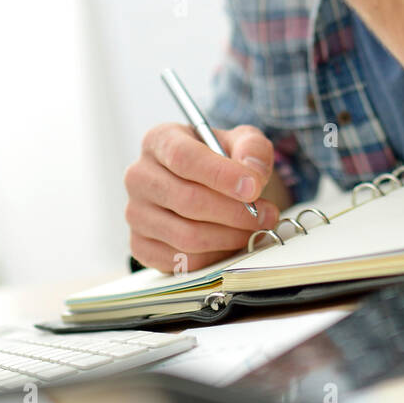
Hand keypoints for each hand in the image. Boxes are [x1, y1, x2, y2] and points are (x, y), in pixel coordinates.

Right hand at [124, 122, 282, 273]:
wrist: (205, 184)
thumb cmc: (221, 159)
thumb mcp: (240, 141)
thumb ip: (252, 148)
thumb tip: (253, 173)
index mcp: (159, 141)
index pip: (183, 158)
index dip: (221, 175)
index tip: (253, 188)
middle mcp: (139, 176)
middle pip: (187, 200)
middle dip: (235, 212)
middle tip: (267, 215)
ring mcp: (136, 213)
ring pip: (186, 235)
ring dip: (230, 237)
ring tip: (255, 229)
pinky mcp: (140, 246)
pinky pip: (181, 261)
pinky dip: (214, 256)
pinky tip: (232, 242)